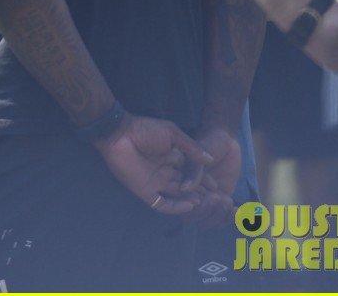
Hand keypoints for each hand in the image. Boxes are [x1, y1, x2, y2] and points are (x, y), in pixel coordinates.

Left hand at [91, 113, 212, 214]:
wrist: (119, 133)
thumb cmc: (144, 130)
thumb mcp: (172, 134)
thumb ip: (191, 148)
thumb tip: (211, 160)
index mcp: (173, 158)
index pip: (192, 173)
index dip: (204, 180)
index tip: (218, 187)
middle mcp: (166, 172)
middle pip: (187, 186)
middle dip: (201, 193)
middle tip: (216, 199)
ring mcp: (156, 183)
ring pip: (178, 196)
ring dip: (192, 200)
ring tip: (205, 201)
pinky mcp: (146, 192)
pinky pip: (163, 204)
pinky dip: (177, 207)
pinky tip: (189, 205)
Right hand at [182, 126, 238, 228]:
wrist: (226, 140)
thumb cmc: (210, 141)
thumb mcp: (200, 152)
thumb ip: (193, 171)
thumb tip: (184, 189)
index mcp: (180, 182)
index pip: (180, 204)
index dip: (193, 206)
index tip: (208, 195)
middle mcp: (190, 194)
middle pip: (193, 218)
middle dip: (207, 212)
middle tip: (219, 198)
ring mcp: (206, 198)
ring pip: (207, 222)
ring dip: (218, 217)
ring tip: (228, 202)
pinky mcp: (221, 200)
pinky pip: (223, 218)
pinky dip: (231, 219)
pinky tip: (238, 210)